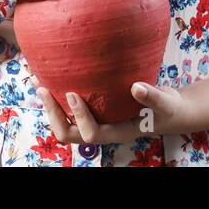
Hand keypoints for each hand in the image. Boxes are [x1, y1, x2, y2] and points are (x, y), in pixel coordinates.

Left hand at [36, 83, 190, 143]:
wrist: (171, 110)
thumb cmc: (170, 109)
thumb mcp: (166, 103)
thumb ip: (153, 97)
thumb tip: (136, 87)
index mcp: (118, 132)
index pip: (92, 133)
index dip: (79, 116)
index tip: (72, 93)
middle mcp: (103, 129)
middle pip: (70, 134)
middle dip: (53, 114)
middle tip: (43, 89)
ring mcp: (98, 120)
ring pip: (66, 122)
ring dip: (50, 105)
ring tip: (37, 80)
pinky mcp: (96, 109)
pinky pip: (72, 106)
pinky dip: (58, 92)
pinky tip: (51, 74)